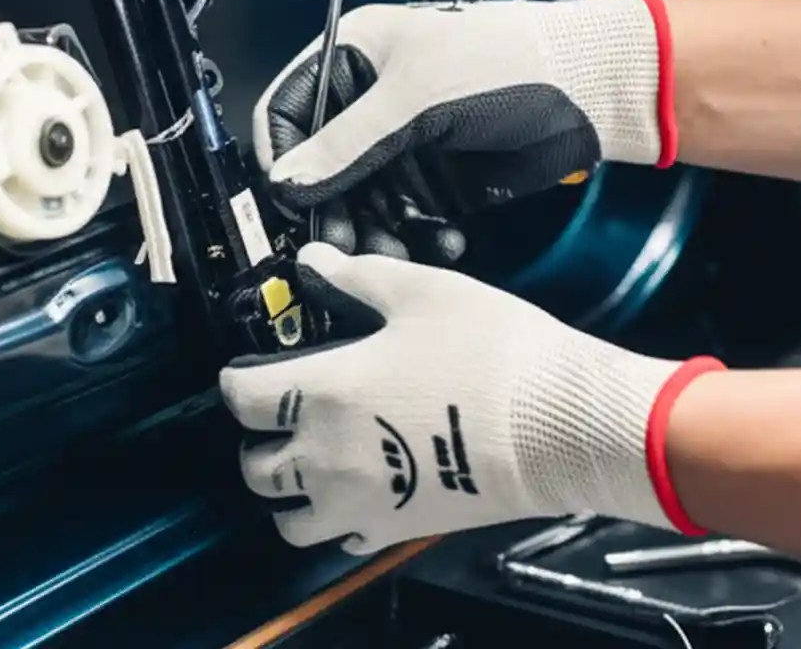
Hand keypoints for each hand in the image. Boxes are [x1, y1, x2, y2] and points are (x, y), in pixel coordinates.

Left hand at [220, 243, 686, 554]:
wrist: (560, 426)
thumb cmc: (494, 355)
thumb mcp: (421, 293)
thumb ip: (355, 277)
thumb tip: (314, 260)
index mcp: (321, 394)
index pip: (240, 397)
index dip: (240, 379)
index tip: (254, 370)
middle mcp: (325, 457)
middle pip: (255, 466)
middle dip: (259, 439)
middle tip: (284, 417)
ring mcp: (358, 502)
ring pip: (286, 517)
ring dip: (287, 492)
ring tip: (311, 463)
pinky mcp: (393, 530)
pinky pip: (338, 540)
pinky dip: (333, 521)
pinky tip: (358, 489)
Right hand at [253, 0, 669, 213]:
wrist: (591, 92)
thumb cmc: (513, 61)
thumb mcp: (416, 100)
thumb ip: (347, 144)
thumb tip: (289, 181)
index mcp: (355, 57)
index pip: (287, 110)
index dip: (283, 158)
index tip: (292, 202)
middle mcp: (372, 103)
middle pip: (321, 169)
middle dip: (330, 209)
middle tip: (341, 241)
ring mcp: (402, 143)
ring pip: (359, 203)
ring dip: (371, 233)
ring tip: (390, 251)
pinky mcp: (432, 178)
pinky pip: (402, 219)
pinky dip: (413, 237)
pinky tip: (437, 241)